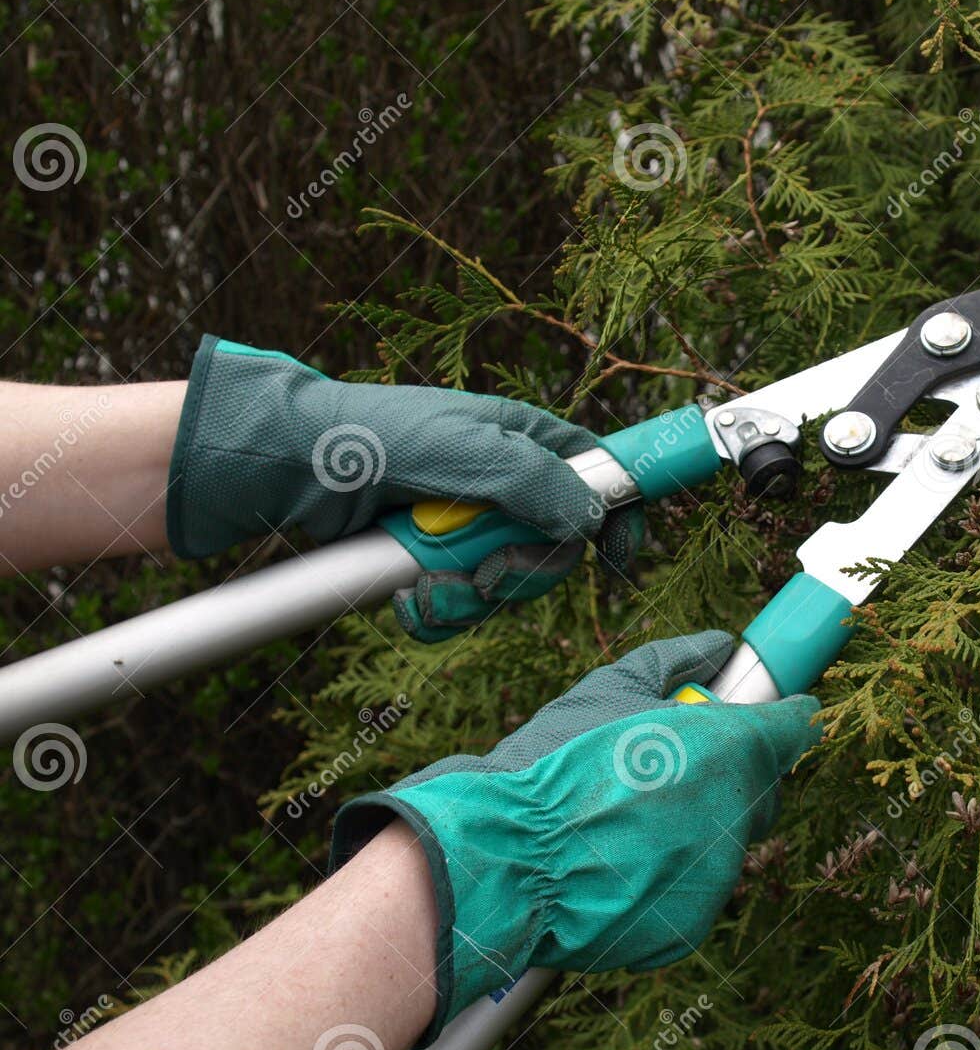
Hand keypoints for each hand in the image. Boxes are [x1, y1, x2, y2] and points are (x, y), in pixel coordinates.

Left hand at [166, 335, 642, 639]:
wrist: (286, 469)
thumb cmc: (370, 437)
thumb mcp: (463, 449)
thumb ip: (535, 482)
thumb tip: (592, 519)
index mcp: (521, 442)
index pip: (598, 477)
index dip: (619, 515)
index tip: (623, 555)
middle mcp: (501, 485)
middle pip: (554, 550)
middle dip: (520, 575)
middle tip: (485, 574)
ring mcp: (465, 527)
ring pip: (505, 587)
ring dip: (468, 599)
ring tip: (425, 587)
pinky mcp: (430, 562)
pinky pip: (459, 606)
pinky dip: (435, 613)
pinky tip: (406, 598)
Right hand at [329, 630, 819, 1040]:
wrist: (504, 855)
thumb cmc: (552, 763)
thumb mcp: (610, 689)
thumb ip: (676, 660)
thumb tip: (721, 645)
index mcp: (730, 749)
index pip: (792, 730)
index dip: (773, 721)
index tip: (757, 717)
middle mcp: (737, 815)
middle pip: (762, 794)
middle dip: (730, 779)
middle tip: (668, 770)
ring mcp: (717, 877)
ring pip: (724, 846)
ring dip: (690, 830)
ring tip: (621, 821)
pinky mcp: (691, 926)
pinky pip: (692, 893)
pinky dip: (663, 880)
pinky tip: (614, 863)